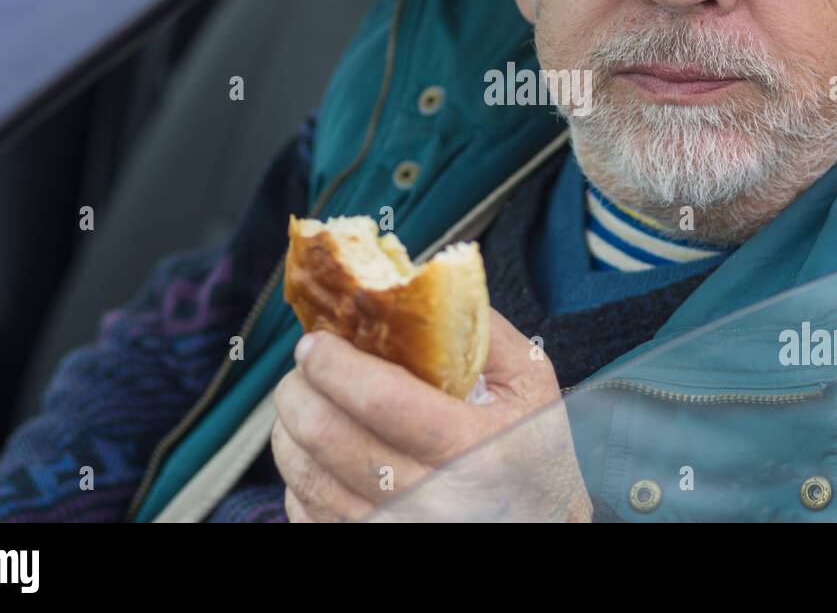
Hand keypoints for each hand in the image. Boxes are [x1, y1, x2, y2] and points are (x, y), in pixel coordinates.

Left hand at [271, 307, 591, 521]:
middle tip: (298, 372)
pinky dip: (301, 483)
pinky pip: (311, 518)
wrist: (547, 526)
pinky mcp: (377, 551)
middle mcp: (437, 501)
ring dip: (289, 436)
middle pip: (333, 440)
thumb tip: (413, 284)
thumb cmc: (534, 446)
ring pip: (311, 481)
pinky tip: (314, 457)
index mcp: (477, 446)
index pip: (382, 400)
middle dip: (299, 395)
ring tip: (298, 407)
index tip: (314, 343)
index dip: (335, 365)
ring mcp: (403, 533)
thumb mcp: (528, 382)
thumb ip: (478, 329)